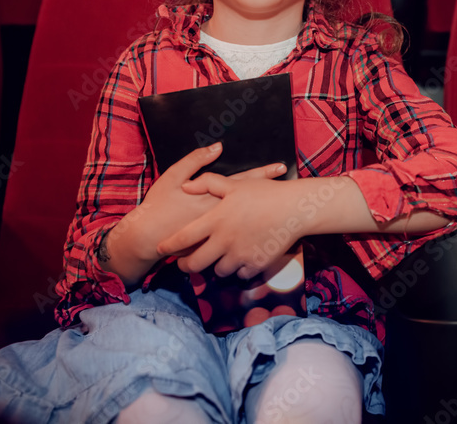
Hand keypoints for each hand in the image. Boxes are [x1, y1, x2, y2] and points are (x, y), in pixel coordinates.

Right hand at [107, 143, 285, 265]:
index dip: (262, 173)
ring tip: (285, 209)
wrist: (149, 238)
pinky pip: (238, 238)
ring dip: (265, 213)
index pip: (242, 181)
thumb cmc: (160, 205)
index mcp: (212, 195)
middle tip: (291, 187)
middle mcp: (220, 213)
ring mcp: (219, 230)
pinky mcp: (215, 244)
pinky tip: (266, 230)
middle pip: (251, 200)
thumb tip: (218, 147)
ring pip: (248, 220)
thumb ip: (196, 161)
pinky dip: (252, 233)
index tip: (280, 167)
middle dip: (271, 192)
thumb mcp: (174, 177)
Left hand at [157, 173, 301, 278]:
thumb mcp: (236, 184)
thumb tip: (186, 186)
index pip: (184, 238)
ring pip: (218, 271)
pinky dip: (238, 269)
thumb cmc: (265, 193)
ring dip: (215, 266)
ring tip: (218, 258)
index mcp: (216, 220)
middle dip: (187, 265)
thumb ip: (208, 183)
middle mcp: (224, 240)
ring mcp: (240, 255)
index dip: (169, 246)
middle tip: (186, 263)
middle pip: (196, 263)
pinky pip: (240, 274)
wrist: (295, 209)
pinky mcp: (256, 264)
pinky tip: (241, 260)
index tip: (161, 249)